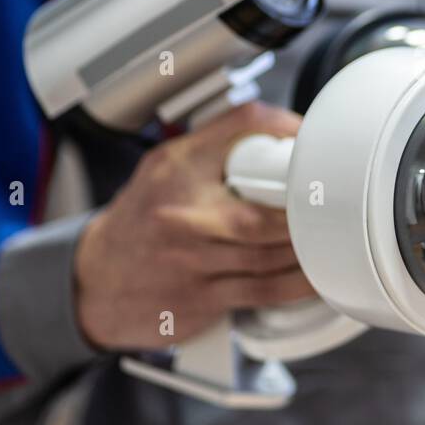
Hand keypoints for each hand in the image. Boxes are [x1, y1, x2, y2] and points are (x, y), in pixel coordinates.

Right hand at [73, 101, 314, 350]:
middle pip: (266, 207)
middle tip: (330, 202)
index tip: (311, 140)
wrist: (93, 282)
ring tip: (331, 236)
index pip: (243, 126)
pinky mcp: (202, 298)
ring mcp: (192, 259)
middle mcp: (182, 211)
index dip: (288, 129)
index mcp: (176, 166)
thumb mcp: (166, 166)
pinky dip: (300, 282)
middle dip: (305, 208)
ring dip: (310, 247)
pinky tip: (317, 273)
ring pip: (272, 252)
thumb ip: (218, 145)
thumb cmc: (141, 221)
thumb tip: (286, 134)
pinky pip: (266, 289)